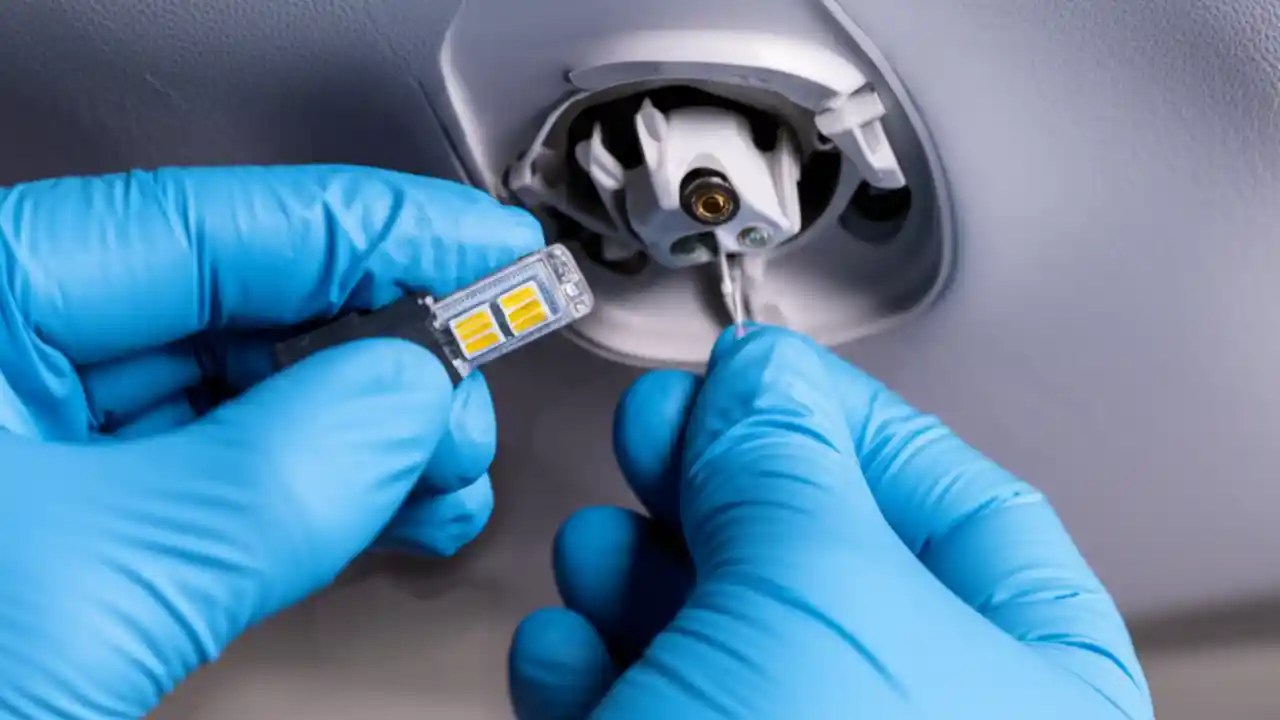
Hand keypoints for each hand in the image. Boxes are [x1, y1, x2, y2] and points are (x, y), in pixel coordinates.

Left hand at [0, 166, 542, 716]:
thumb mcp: (93, 582)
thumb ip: (278, 472)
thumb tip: (414, 390)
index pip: (215, 225)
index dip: (378, 229)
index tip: (488, 250)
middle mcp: (6, 354)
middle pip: (244, 303)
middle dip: (386, 348)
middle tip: (472, 391)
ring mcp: (46, 440)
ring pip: (251, 390)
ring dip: (373, 428)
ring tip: (444, 470)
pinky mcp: (85, 516)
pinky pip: (233, 469)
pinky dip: (328, 487)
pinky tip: (390, 503)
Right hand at [509, 327, 1152, 718]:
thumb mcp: (811, 599)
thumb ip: (786, 460)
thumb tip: (762, 379)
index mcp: (1027, 689)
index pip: (958, 504)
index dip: (846, 419)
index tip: (759, 371)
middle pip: (819, 560)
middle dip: (724, 486)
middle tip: (663, 433)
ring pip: (721, 631)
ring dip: (646, 574)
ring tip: (606, 552)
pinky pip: (649, 703)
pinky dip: (597, 664)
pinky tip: (571, 652)